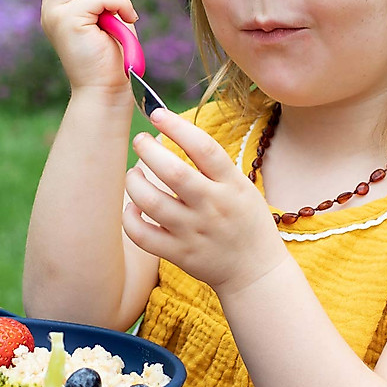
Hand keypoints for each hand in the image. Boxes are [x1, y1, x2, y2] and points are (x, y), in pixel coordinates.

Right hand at [40, 0, 138, 94]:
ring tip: (115, 12)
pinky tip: (126, 20)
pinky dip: (118, 2)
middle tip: (110, 4)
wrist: (107, 89)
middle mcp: (50, 8)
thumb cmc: (111, 54)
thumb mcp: (111, 11)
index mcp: (57, 4)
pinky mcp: (66, 22)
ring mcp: (54, 14)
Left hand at [122, 108, 285, 294]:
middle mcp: (213, 206)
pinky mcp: (179, 254)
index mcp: (232, 185)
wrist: (256, 272)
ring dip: (134, 181)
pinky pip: (143, 235)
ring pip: (151, 201)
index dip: (177, 126)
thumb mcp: (241, 187)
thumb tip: (171, 132)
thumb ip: (212, 166)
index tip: (157, 114)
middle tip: (139, 141)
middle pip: (172, 172)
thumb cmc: (246, 222)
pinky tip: (133, 208)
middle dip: (148, 150)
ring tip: (134, 174)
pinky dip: (130, 218)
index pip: (204, 148)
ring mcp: (194, 232)